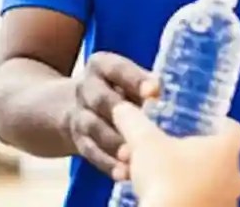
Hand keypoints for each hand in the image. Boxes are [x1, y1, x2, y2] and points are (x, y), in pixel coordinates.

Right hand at [66, 52, 155, 176]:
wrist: (73, 106)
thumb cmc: (119, 90)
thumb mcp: (127, 79)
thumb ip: (146, 88)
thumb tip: (167, 102)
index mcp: (101, 65)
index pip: (117, 68)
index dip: (135, 79)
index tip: (155, 91)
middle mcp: (86, 87)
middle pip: (100, 98)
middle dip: (121, 112)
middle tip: (142, 127)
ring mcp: (79, 114)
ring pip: (93, 127)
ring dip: (114, 143)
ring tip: (132, 157)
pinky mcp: (78, 140)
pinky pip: (90, 152)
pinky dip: (108, 163)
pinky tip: (124, 174)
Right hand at [112, 102, 239, 206]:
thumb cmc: (166, 180)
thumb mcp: (144, 143)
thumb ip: (133, 121)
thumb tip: (122, 109)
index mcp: (227, 149)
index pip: (231, 127)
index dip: (212, 122)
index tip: (192, 123)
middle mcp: (235, 177)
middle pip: (213, 156)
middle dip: (183, 153)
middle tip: (157, 152)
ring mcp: (228, 202)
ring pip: (203, 182)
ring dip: (177, 177)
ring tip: (145, 178)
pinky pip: (198, 203)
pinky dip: (179, 198)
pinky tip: (153, 198)